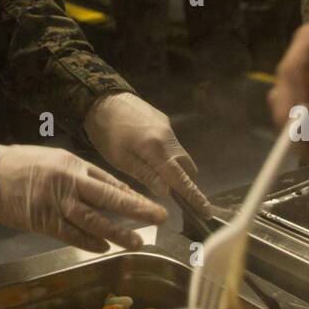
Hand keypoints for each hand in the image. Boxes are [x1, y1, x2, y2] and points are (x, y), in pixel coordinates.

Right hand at [0, 138, 165, 252]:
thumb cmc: (22, 164)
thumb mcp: (55, 159)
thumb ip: (80, 174)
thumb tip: (109, 190)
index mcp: (73, 165)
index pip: (109, 181)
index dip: (131, 194)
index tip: (149, 203)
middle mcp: (69, 183)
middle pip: (109, 197)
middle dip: (136, 208)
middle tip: (158, 217)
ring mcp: (57, 203)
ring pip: (94, 220)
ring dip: (117, 232)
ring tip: (137, 240)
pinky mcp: (44, 222)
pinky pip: (71, 234)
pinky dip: (88, 241)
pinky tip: (104, 247)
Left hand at [84, 92, 212, 215]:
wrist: (102, 98)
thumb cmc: (106, 133)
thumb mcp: (121, 159)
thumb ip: (147, 175)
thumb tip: (168, 192)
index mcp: (157, 149)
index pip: (180, 177)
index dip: (193, 195)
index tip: (206, 210)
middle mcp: (168, 137)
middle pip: (187, 166)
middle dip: (186, 182)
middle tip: (179, 198)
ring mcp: (167, 127)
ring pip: (180, 154)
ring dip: (176, 168)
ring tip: (160, 178)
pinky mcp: (162, 121)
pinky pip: (172, 143)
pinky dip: (168, 155)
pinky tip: (150, 157)